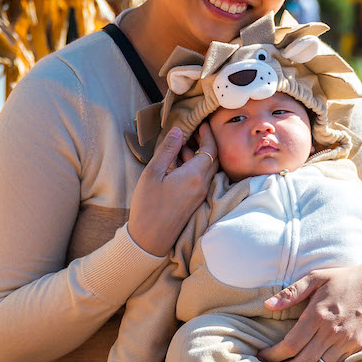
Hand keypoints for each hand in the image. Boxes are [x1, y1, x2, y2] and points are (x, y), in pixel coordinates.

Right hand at [127, 124, 218, 255]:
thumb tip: (179, 131)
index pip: (211, 149)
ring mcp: (200, 194)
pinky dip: (194, 167)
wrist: (150, 239)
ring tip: (182, 144)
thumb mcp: (153, 173)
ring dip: (198, 155)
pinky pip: (201, 179)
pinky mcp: (195, 201)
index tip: (203, 123)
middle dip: (206, 142)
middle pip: (213, 158)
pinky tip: (178, 163)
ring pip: (207, 169)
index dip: (209, 134)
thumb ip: (167, 150)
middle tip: (194, 130)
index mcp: (195, 175)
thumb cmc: (148, 206)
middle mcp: (203, 185)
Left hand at [258, 260, 361, 361]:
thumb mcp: (317, 277)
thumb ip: (292, 292)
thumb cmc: (345, 279)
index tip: (262, 356)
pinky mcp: (354, 348)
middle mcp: (331, 332)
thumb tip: (268, 305)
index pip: (290, 345)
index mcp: (318, 314)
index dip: (273, 355)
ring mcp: (344, 343)